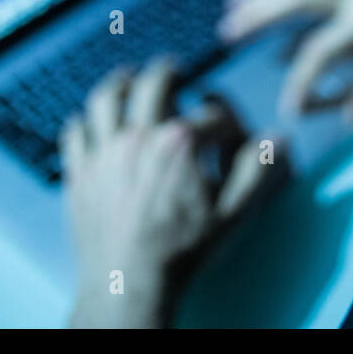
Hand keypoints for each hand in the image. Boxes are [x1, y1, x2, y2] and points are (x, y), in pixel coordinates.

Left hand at [62, 57, 276, 327]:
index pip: (212, 114)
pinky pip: (76, 131)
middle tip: (174, 69)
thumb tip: (277, 139)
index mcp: (179, 143)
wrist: (128, 284)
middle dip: (168, 71)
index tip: (229, 133)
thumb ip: (257, 173)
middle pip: (153, 83)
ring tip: (128, 77)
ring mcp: (104, 152)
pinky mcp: (79, 172)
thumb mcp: (232, 215)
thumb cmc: (181, 251)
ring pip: (106, 98)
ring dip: (120, 82)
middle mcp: (138, 137)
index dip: (227, 121)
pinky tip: (92, 122)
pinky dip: (85, 121)